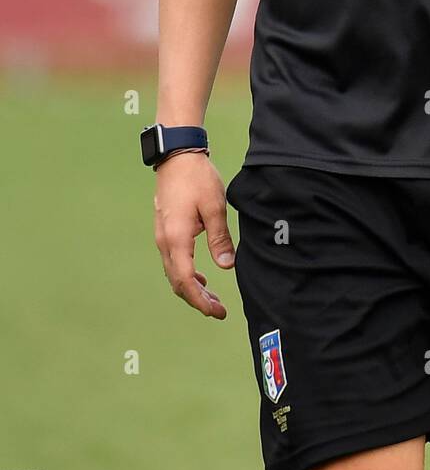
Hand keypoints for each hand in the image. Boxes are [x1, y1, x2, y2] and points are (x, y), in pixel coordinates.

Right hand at [153, 150, 235, 317]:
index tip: (217, 311)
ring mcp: (162, 237)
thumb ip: (220, 238)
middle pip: (177, 282)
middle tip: (219, 310)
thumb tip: (227, 266)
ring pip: (174, 273)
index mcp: (177, 239)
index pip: (186, 281)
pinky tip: (202, 276)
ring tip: (213, 298)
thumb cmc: (196, 179)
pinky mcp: (165, 232)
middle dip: (198, 299)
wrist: (176, 157)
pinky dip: (187, 275)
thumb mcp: (215, 207)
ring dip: (192, 288)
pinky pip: (173, 262)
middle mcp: (165, 242)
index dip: (201, 300)